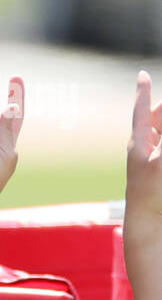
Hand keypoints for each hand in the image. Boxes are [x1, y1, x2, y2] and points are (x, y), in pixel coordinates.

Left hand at [125, 71, 161, 223]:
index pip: (142, 109)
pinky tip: (161, 136)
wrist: (148, 224)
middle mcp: (147, 148)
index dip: (143, 91)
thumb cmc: (151, 193)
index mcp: (140, 142)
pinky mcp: (161, 170)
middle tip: (158, 105)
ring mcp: (156, 160)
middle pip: (161, 120)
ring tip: (161, 140)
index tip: (142, 74)